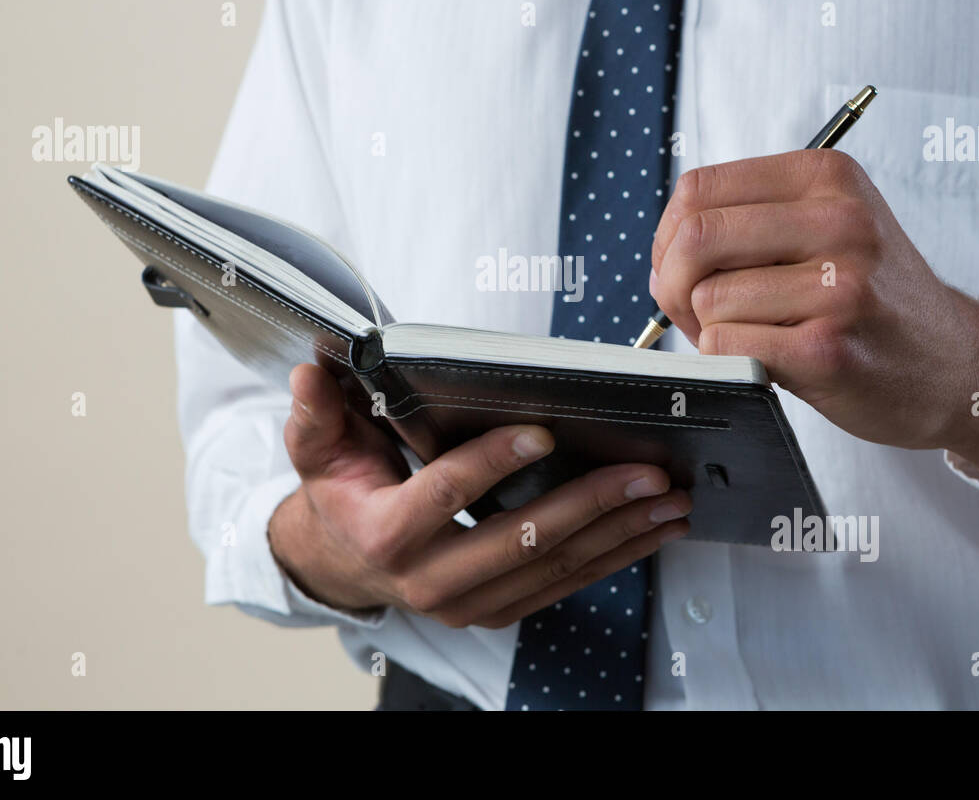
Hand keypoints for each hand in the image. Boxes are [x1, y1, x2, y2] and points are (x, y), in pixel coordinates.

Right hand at [268, 363, 690, 626]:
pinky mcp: (498, 610)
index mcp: (386, 534)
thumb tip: (311, 367)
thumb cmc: (343, 493)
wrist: (344, 561)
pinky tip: (650, 531)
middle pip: (522, 539)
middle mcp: (430, 579)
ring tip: (667, 501)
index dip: (495, 462)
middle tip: (646, 473)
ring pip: (556, 568)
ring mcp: (470, 603)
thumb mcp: (317, 449)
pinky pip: (564, 586)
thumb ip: (316, 411)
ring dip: (619, 534)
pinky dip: (613, 558)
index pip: (447, 493)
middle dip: (592, 504)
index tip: (544, 432)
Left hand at [649, 150, 978, 488]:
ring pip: (707, 298)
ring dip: (707, 328)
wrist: (960, 366)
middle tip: (692, 310)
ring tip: (750, 336)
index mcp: (827, 177)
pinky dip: (728, 359)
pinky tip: (769, 359)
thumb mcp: (831, 227)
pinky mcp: (829, 349)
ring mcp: (839, 285)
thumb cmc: (878, 300)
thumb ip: (751, 221)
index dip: (668, 235)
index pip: (699, 188)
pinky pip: (727, 346)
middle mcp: (839, 220)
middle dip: (672, 282)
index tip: (680, 268)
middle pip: (694, 237)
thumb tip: (663, 253)